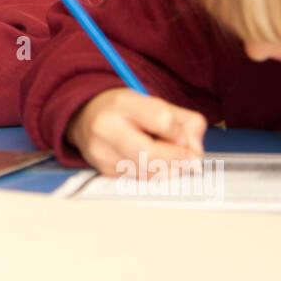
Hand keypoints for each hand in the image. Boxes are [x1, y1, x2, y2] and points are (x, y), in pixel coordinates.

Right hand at [66, 88, 206, 175]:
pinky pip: (138, 177)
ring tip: (173, 160)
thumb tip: (195, 150)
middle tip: (190, 160)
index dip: (178, 132)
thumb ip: (185, 122)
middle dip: (177, 159)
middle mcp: (106, 127)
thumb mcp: (154, 103)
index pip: (161, 120)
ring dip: (168, 169)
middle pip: (150, 153)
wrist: (85, 116)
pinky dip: (153, 173)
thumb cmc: (124, 109)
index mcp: (122, 103)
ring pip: (146, 170)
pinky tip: (152, 163)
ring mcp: (101, 151)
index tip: (182, 136)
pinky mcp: (102, 169)